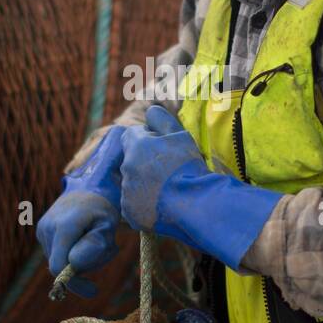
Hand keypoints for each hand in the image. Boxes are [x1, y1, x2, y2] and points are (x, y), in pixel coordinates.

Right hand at [36, 126, 125, 297]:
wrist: (89, 186)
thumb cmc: (103, 207)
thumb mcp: (107, 225)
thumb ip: (94, 244)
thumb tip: (74, 264)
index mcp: (64, 226)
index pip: (59, 267)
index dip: (75, 284)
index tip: (94, 291)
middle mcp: (48, 227)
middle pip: (61, 266)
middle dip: (84, 268)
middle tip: (108, 251)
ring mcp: (42, 229)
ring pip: (58, 261)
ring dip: (80, 260)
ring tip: (99, 240)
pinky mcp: (42, 232)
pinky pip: (57, 253)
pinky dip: (72, 253)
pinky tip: (85, 238)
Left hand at [120, 105, 282, 270]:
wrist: (196, 204)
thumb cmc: (190, 168)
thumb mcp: (180, 136)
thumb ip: (161, 120)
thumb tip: (149, 110)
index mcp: (136, 145)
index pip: (132, 135)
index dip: (147, 140)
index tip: (163, 150)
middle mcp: (126, 167)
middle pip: (132, 160)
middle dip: (145, 163)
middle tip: (168, 172)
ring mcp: (126, 192)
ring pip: (133, 182)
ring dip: (145, 183)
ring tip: (169, 191)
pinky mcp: (130, 212)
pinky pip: (134, 204)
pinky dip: (144, 204)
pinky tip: (163, 205)